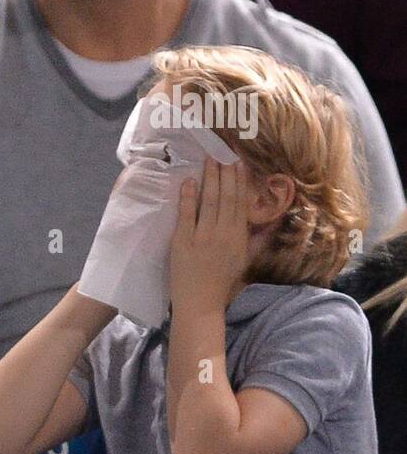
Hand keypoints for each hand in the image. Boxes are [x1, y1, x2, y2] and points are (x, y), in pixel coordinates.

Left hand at [170, 160, 249, 315]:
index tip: (239, 161)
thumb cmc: (224, 282)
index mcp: (239, 237)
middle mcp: (223, 234)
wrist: (200, 303)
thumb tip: (271, 221)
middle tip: (223, 150)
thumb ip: (259, 240)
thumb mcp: (246, 260)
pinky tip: (188, 181)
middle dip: (225, 172)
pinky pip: (186, 215)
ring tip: (209, 158)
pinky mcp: (182, 242)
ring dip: (209, 178)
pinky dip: (188, 197)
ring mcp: (202, 237)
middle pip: (226, 197)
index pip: (241, 203)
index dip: (240, 181)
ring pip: (209, 202)